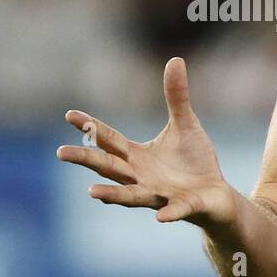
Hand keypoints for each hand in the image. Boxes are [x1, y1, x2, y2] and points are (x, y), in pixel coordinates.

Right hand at [57, 57, 234, 225]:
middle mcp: (142, 178)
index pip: (109, 140)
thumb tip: (175, 59)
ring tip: (92, 193)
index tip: (70, 114)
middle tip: (60, 152)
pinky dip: (169, 213)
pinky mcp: (185, 207)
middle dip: (86, 160)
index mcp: (137, 157)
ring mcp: (161, 195)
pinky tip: (161, 216)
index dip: (91, 128)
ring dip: (113, 194)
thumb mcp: (185, 124)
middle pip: (110, 168)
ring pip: (132, 196)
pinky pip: (176, 210)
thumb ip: (176, 96)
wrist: (217, 196)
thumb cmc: (195, 162)